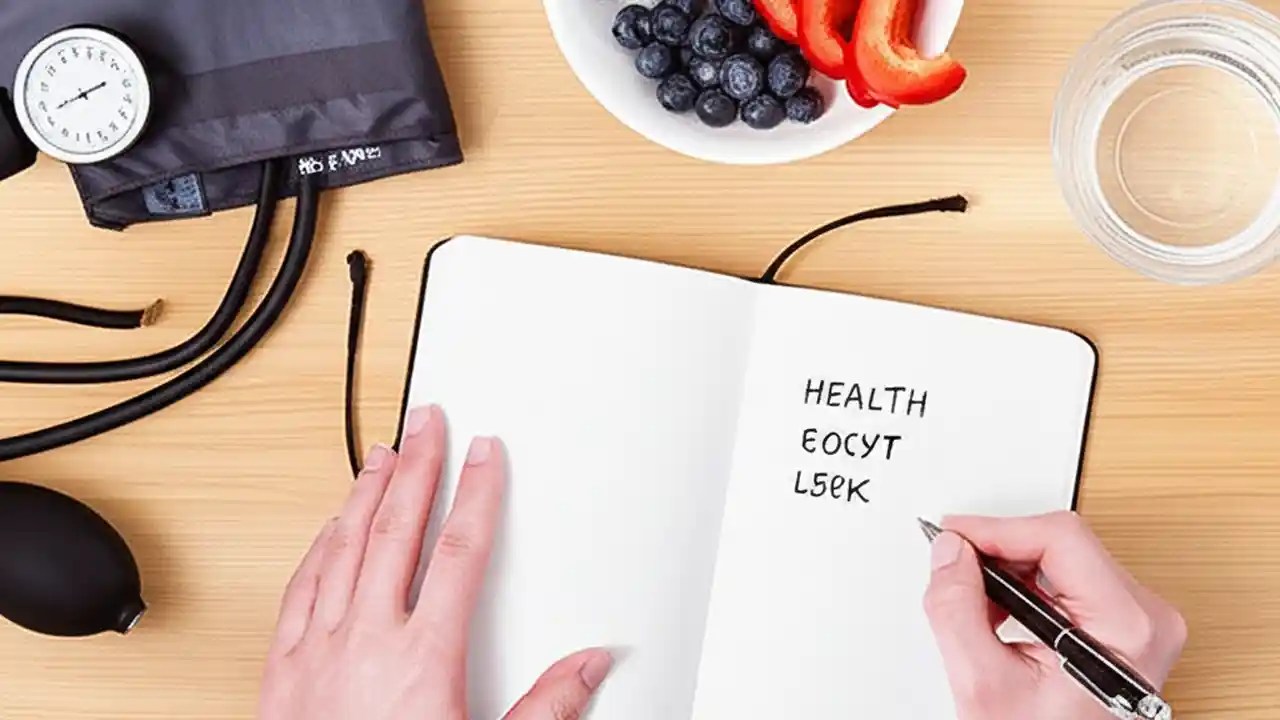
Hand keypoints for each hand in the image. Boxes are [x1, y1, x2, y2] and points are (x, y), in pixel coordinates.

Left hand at [258, 405, 612, 719]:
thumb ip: (548, 705)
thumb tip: (593, 663)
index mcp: (424, 659)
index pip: (460, 551)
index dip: (476, 492)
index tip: (485, 453)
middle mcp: (366, 644)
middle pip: (396, 531)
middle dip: (417, 467)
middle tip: (427, 422)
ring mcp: (316, 654)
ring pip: (340, 549)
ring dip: (363, 495)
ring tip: (380, 455)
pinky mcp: (280, 674)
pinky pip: (299, 590)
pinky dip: (317, 548)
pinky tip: (327, 529)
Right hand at [923, 512, 1186, 719]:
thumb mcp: (983, 684)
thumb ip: (956, 609)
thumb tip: (949, 553)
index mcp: (1128, 626)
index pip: (1059, 538)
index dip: (996, 529)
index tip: (954, 537)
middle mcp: (1145, 616)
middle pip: (1061, 542)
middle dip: (999, 553)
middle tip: (955, 570)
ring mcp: (1139, 619)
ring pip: (1061, 556)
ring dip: (1009, 572)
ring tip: (976, 606)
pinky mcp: (1124, 622)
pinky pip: (1068, 578)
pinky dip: (1026, 588)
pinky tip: (1000, 615)